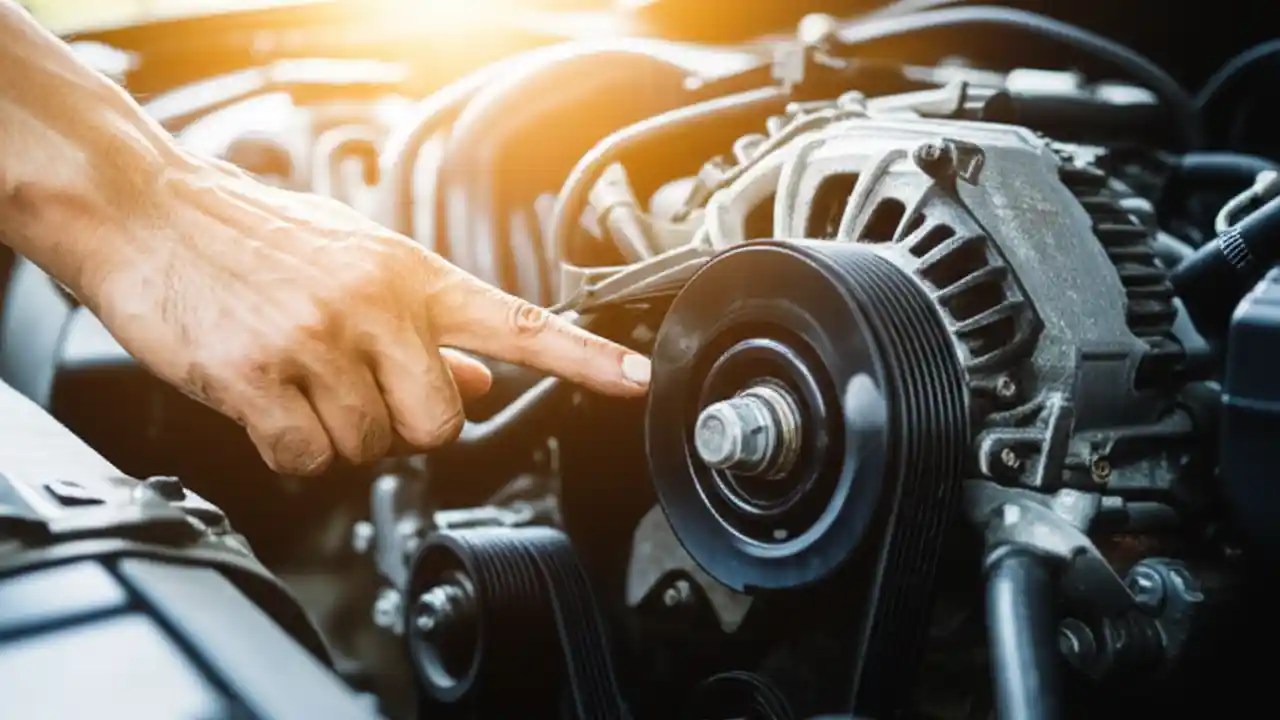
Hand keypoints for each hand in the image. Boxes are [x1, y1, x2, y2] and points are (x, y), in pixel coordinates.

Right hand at [78, 157, 650, 475]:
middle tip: (361, 394)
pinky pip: (305, 457)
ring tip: (300, 379)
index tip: (637, 382)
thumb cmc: (257, 236)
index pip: (518, 323)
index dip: (584, 360)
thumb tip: (483, 377)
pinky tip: (269, 403)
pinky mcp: (257, 377)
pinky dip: (290, 448)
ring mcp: (317, 342)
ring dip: (338, 433)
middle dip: (406, 427)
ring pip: (368, 446)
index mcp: (412, 277)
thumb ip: (427, 325)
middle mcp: (375, 307)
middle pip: (441, 425)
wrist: (150, 209)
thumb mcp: (357, 263)